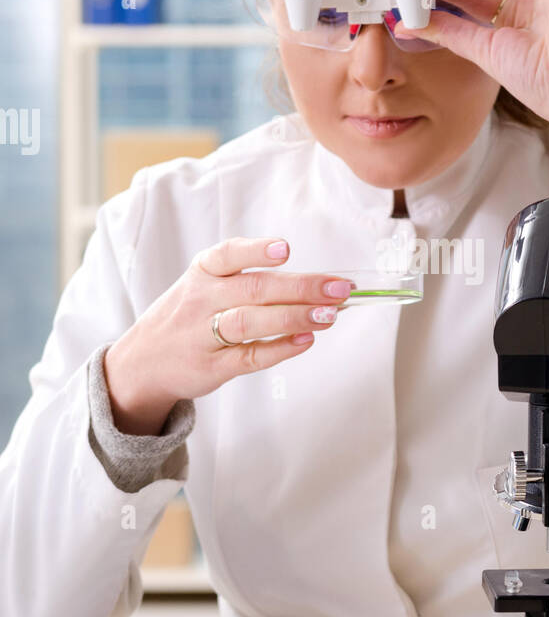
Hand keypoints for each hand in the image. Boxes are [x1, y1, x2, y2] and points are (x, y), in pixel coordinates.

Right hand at [103, 238, 352, 434]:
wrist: (141, 363)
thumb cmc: (187, 317)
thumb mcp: (203, 286)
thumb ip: (249, 280)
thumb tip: (315, 283)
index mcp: (202, 273)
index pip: (228, 255)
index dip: (257, 251)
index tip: (286, 249)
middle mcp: (201, 300)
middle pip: (254, 289)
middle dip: (301, 287)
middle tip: (339, 287)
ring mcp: (205, 335)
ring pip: (251, 322)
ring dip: (294, 316)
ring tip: (329, 314)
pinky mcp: (212, 367)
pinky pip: (250, 356)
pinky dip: (280, 348)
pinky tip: (306, 340)